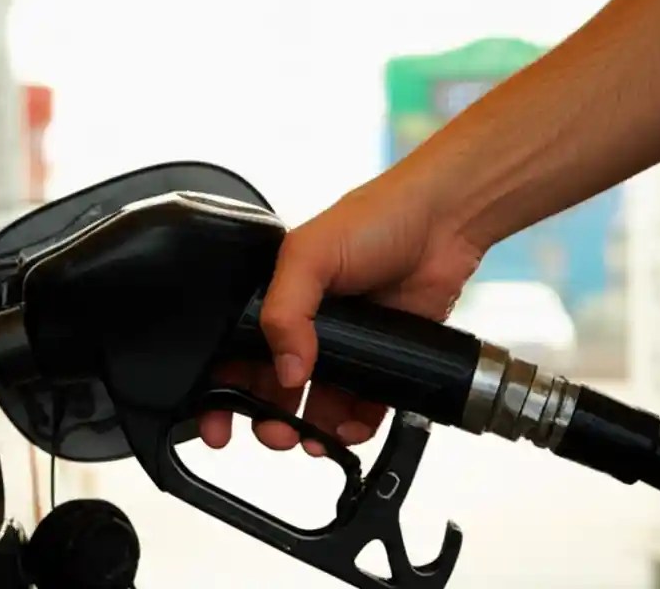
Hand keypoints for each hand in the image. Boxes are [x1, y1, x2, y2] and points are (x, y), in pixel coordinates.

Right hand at [198, 171, 484, 454]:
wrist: (443, 225)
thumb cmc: (375, 219)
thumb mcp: (308, 255)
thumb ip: (285, 311)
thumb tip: (287, 371)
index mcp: (275, 298)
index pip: (235, 353)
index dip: (221, 391)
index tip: (216, 424)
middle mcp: (305, 326)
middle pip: (271, 389)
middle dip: (268, 418)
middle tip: (275, 432)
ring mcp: (343, 346)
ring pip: (315, 406)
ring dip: (311, 430)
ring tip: (314, 440)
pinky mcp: (381, 361)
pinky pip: (361, 408)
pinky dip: (354, 427)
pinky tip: (351, 428)